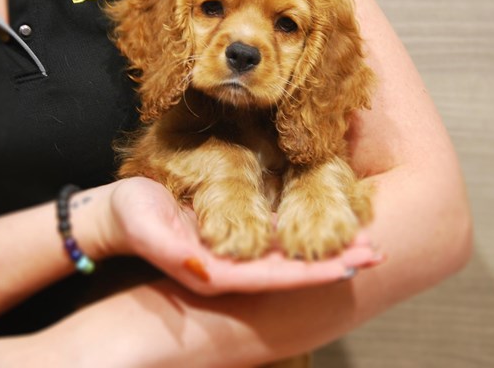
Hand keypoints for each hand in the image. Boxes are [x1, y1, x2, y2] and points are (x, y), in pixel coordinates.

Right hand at [105, 176, 383, 295]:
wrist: (117, 215)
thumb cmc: (131, 215)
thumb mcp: (145, 227)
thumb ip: (171, 250)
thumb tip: (204, 269)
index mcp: (214, 273)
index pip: (277, 277)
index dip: (316, 272)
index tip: (354, 264)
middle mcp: (230, 271)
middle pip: (293, 272)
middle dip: (334, 263)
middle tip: (376, 251)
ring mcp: (232, 258)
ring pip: (289, 260)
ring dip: (325, 254)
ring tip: (363, 243)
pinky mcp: (231, 242)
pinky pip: (276, 246)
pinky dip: (303, 240)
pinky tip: (322, 231)